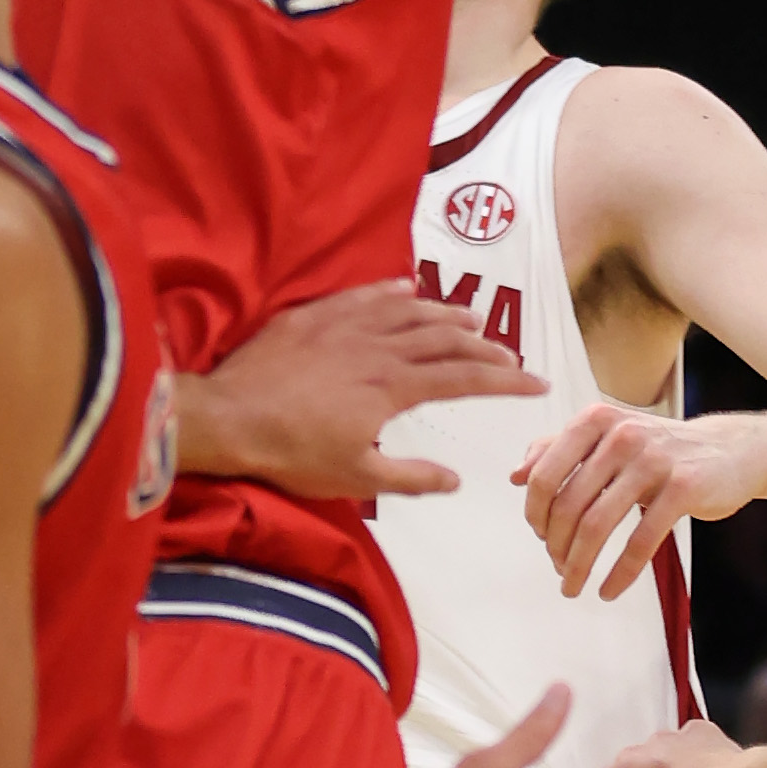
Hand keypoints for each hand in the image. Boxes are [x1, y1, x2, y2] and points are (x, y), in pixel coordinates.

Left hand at [184, 282, 543, 499]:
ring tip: (471, 316)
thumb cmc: (293, 453)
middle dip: (482, 344)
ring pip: (406, 311)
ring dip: (443, 312)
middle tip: (511, 352)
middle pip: (442, 337)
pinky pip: (363, 295)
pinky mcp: (314, 316)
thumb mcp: (358, 479)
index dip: (503, 379)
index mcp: (392, 387)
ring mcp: (343, 325)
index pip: (462, 377)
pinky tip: (406, 287)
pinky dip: (391, 291)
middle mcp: (375, 347)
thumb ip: (411, 477)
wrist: (230, 416)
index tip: (536, 382)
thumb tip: (456, 478)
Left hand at [517, 404, 743, 599]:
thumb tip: (516, 475)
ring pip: (598, 524)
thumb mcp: (608, 438)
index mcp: (594, 420)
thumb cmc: (659, 449)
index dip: (536, 511)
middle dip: (556, 545)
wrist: (729, 450)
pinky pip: (640, 542)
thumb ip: (560, 450)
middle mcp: (619, 434)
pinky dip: (619, 574)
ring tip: (574, 585)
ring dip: (580, 563)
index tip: (539, 536)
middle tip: (558, 569)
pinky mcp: (681, 489)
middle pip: (568, 503)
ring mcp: (651, 460)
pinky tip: (608, 591)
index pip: (545, 472)